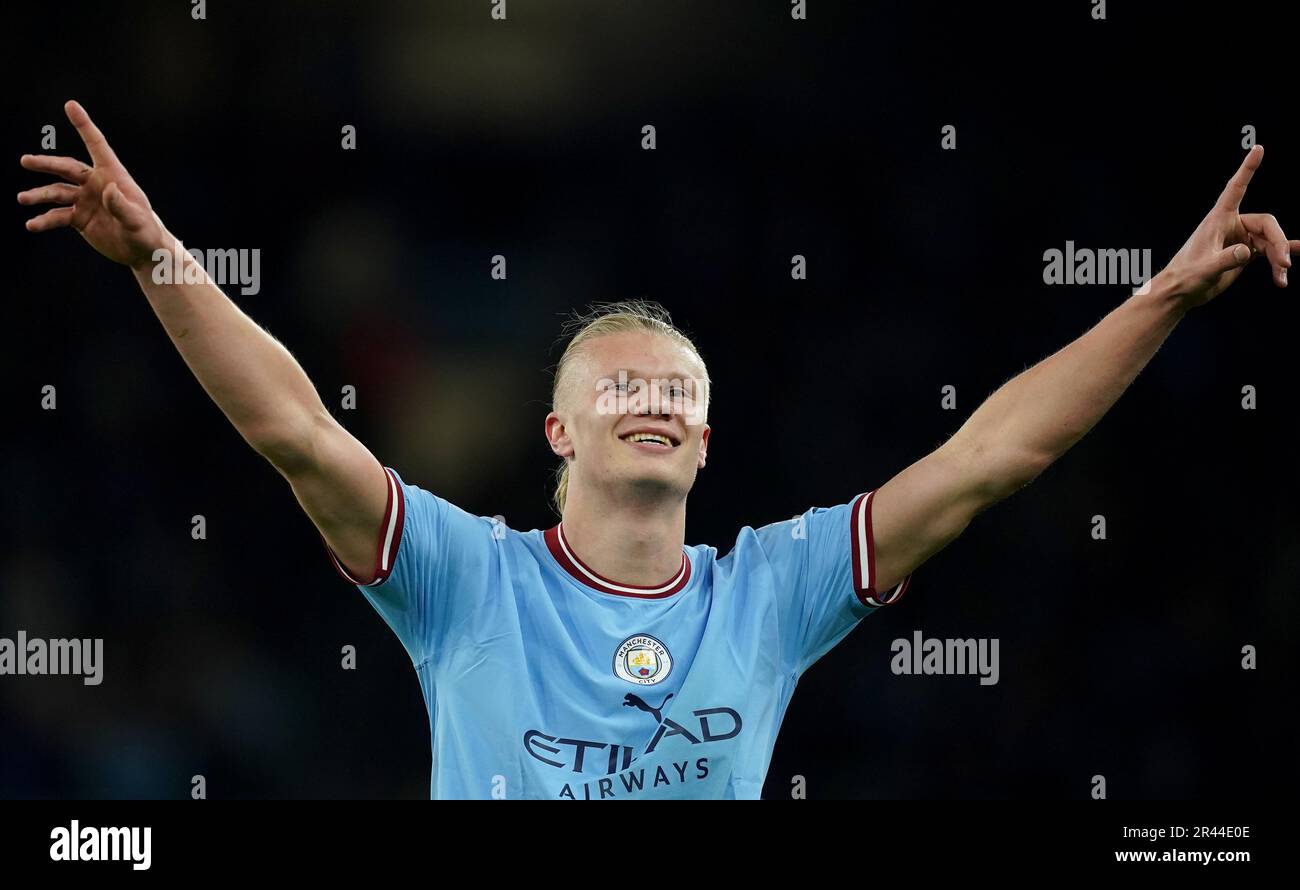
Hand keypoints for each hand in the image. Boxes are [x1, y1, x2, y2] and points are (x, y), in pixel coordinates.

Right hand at [18, 100, 167, 268]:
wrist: (142, 252)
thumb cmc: (145, 232)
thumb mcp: (137, 220)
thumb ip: (122, 206)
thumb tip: (108, 190)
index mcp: (113, 176)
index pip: (97, 146)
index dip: (84, 126)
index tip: (71, 105)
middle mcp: (96, 184)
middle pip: (67, 168)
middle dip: (46, 164)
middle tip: (25, 161)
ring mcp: (85, 200)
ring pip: (57, 193)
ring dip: (39, 195)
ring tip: (23, 199)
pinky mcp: (79, 218)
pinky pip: (57, 216)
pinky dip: (44, 220)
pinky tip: (32, 225)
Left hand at [1156, 145, 1296, 308]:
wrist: (1180, 292)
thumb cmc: (1185, 277)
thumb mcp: (1205, 269)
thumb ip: (1226, 259)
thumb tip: (1245, 251)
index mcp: (1218, 219)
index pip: (1236, 188)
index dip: (1247, 168)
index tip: (1258, 148)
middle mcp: (1231, 225)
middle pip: (1266, 223)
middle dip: (1278, 241)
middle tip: (1284, 262)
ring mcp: (1239, 239)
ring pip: (1270, 240)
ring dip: (1279, 257)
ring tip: (1282, 276)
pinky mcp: (1242, 253)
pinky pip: (1267, 251)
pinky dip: (1278, 260)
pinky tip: (1287, 268)